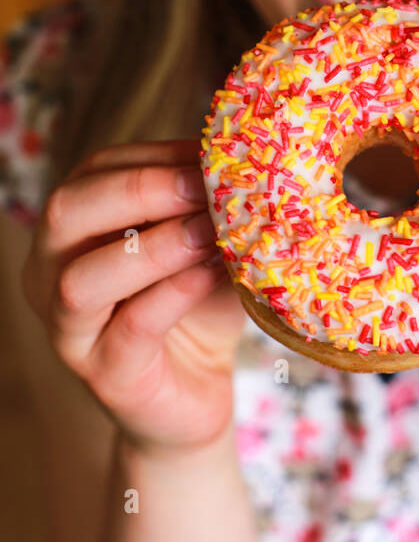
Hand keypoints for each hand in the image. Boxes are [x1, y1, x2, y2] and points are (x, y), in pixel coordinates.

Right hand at [22, 140, 243, 455]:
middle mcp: (50, 275)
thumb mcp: (202, 239)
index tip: (213, 150)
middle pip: (65, 214)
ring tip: (210, 231)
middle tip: (204, 184)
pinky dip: (175, 293)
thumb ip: (205, 200)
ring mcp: (69, 331)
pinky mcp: (105, 376)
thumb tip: (245, 150)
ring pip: (83, 280)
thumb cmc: (198, 302)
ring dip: (154, 247)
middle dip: (139, 191)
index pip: (95, 172)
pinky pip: (131, 328)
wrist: (200, 390)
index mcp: (72, 229)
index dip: (154, 155)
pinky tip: (215, 272)